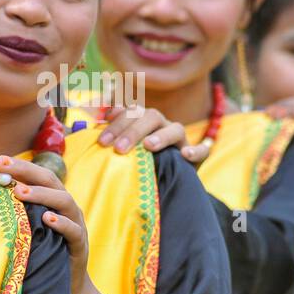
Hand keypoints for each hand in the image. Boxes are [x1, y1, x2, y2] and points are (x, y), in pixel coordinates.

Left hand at [0, 154, 115, 293]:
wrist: (66, 288)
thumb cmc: (40, 256)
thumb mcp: (25, 231)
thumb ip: (12, 214)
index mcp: (51, 200)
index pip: (34, 175)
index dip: (14, 166)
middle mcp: (65, 208)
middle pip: (49, 179)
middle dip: (25, 171)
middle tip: (3, 167)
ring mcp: (76, 224)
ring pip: (64, 200)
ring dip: (42, 194)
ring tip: (21, 191)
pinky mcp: (80, 245)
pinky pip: (74, 230)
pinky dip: (62, 223)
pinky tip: (47, 219)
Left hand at [97, 104, 212, 164]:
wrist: (167, 182)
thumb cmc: (138, 164)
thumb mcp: (122, 151)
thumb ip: (111, 137)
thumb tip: (92, 126)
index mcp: (142, 121)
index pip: (130, 112)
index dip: (116, 122)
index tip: (102, 141)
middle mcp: (161, 125)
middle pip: (149, 116)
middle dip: (133, 131)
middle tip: (118, 148)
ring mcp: (179, 139)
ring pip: (174, 128)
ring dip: (161, 136)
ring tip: (148, 146)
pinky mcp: (196, 155)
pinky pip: (201, 150)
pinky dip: (196, 151)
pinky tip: (186, 155)